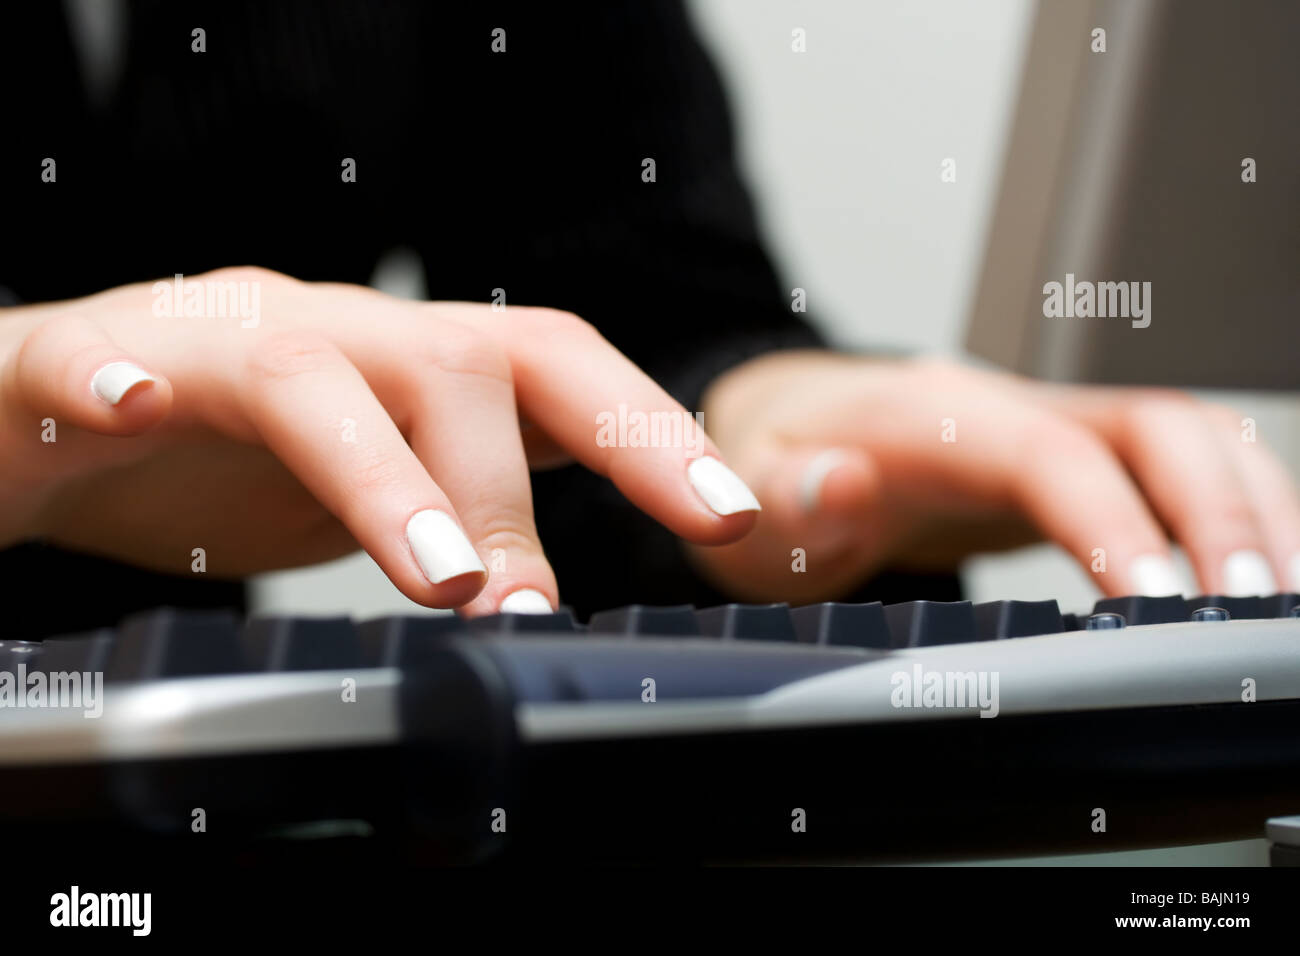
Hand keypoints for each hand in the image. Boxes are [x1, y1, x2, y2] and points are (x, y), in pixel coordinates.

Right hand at [0, 268, 758, 613]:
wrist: (60, 412)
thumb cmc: (230, 450)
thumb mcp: (377, 487)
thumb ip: (459, 518)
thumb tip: (539, 605)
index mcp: (413, 362)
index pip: (556, 370)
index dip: (650, 431)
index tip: (730, 512)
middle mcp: (337, 332)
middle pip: (453, 367)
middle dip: (510, 492)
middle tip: (530, 607)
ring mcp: (217, 338)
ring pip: (308, 379)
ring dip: (382, 477)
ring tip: (437, 572)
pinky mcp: (92, 362)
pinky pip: (101, 359)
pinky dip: (117, 384)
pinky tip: (131, 413)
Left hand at [689, 351, 1299, 602]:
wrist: (796, 422)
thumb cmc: (778, 457)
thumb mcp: (750, 482)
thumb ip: (784, 490)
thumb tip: (835, 481)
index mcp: (934, 413)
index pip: (1049, 454)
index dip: (1116, 524)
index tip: (1160, 606)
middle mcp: (1011, 407)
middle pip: (1158, 428)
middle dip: (1225, 515)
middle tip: (1257, 614)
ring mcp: (1054, 427)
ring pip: (1192, 444)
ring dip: (1255, 514)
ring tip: (1284, 609)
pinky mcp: (1079, 459)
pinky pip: (1179, 474)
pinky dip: (1237, 517)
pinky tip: (1260, 580)